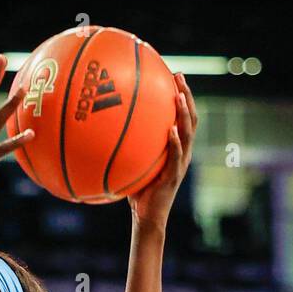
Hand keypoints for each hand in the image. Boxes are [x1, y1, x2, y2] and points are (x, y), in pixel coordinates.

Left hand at [129, 73, 197, 228]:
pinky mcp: (174, 177)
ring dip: (185, 114)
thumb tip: (102, 130)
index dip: (181, 95)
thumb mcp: (132, 164)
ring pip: (188, 134)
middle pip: (190, 118)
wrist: (147, 217)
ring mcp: (180, 164)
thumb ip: (126, 148)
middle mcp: (182, 152)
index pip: (182, 116)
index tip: (173, 74)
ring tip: (179, 97)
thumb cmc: (137, 192)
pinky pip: (176, 157)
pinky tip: (170, 131)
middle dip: (186, 95)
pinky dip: (175, 143)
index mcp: (176, 147)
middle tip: (179, 75)